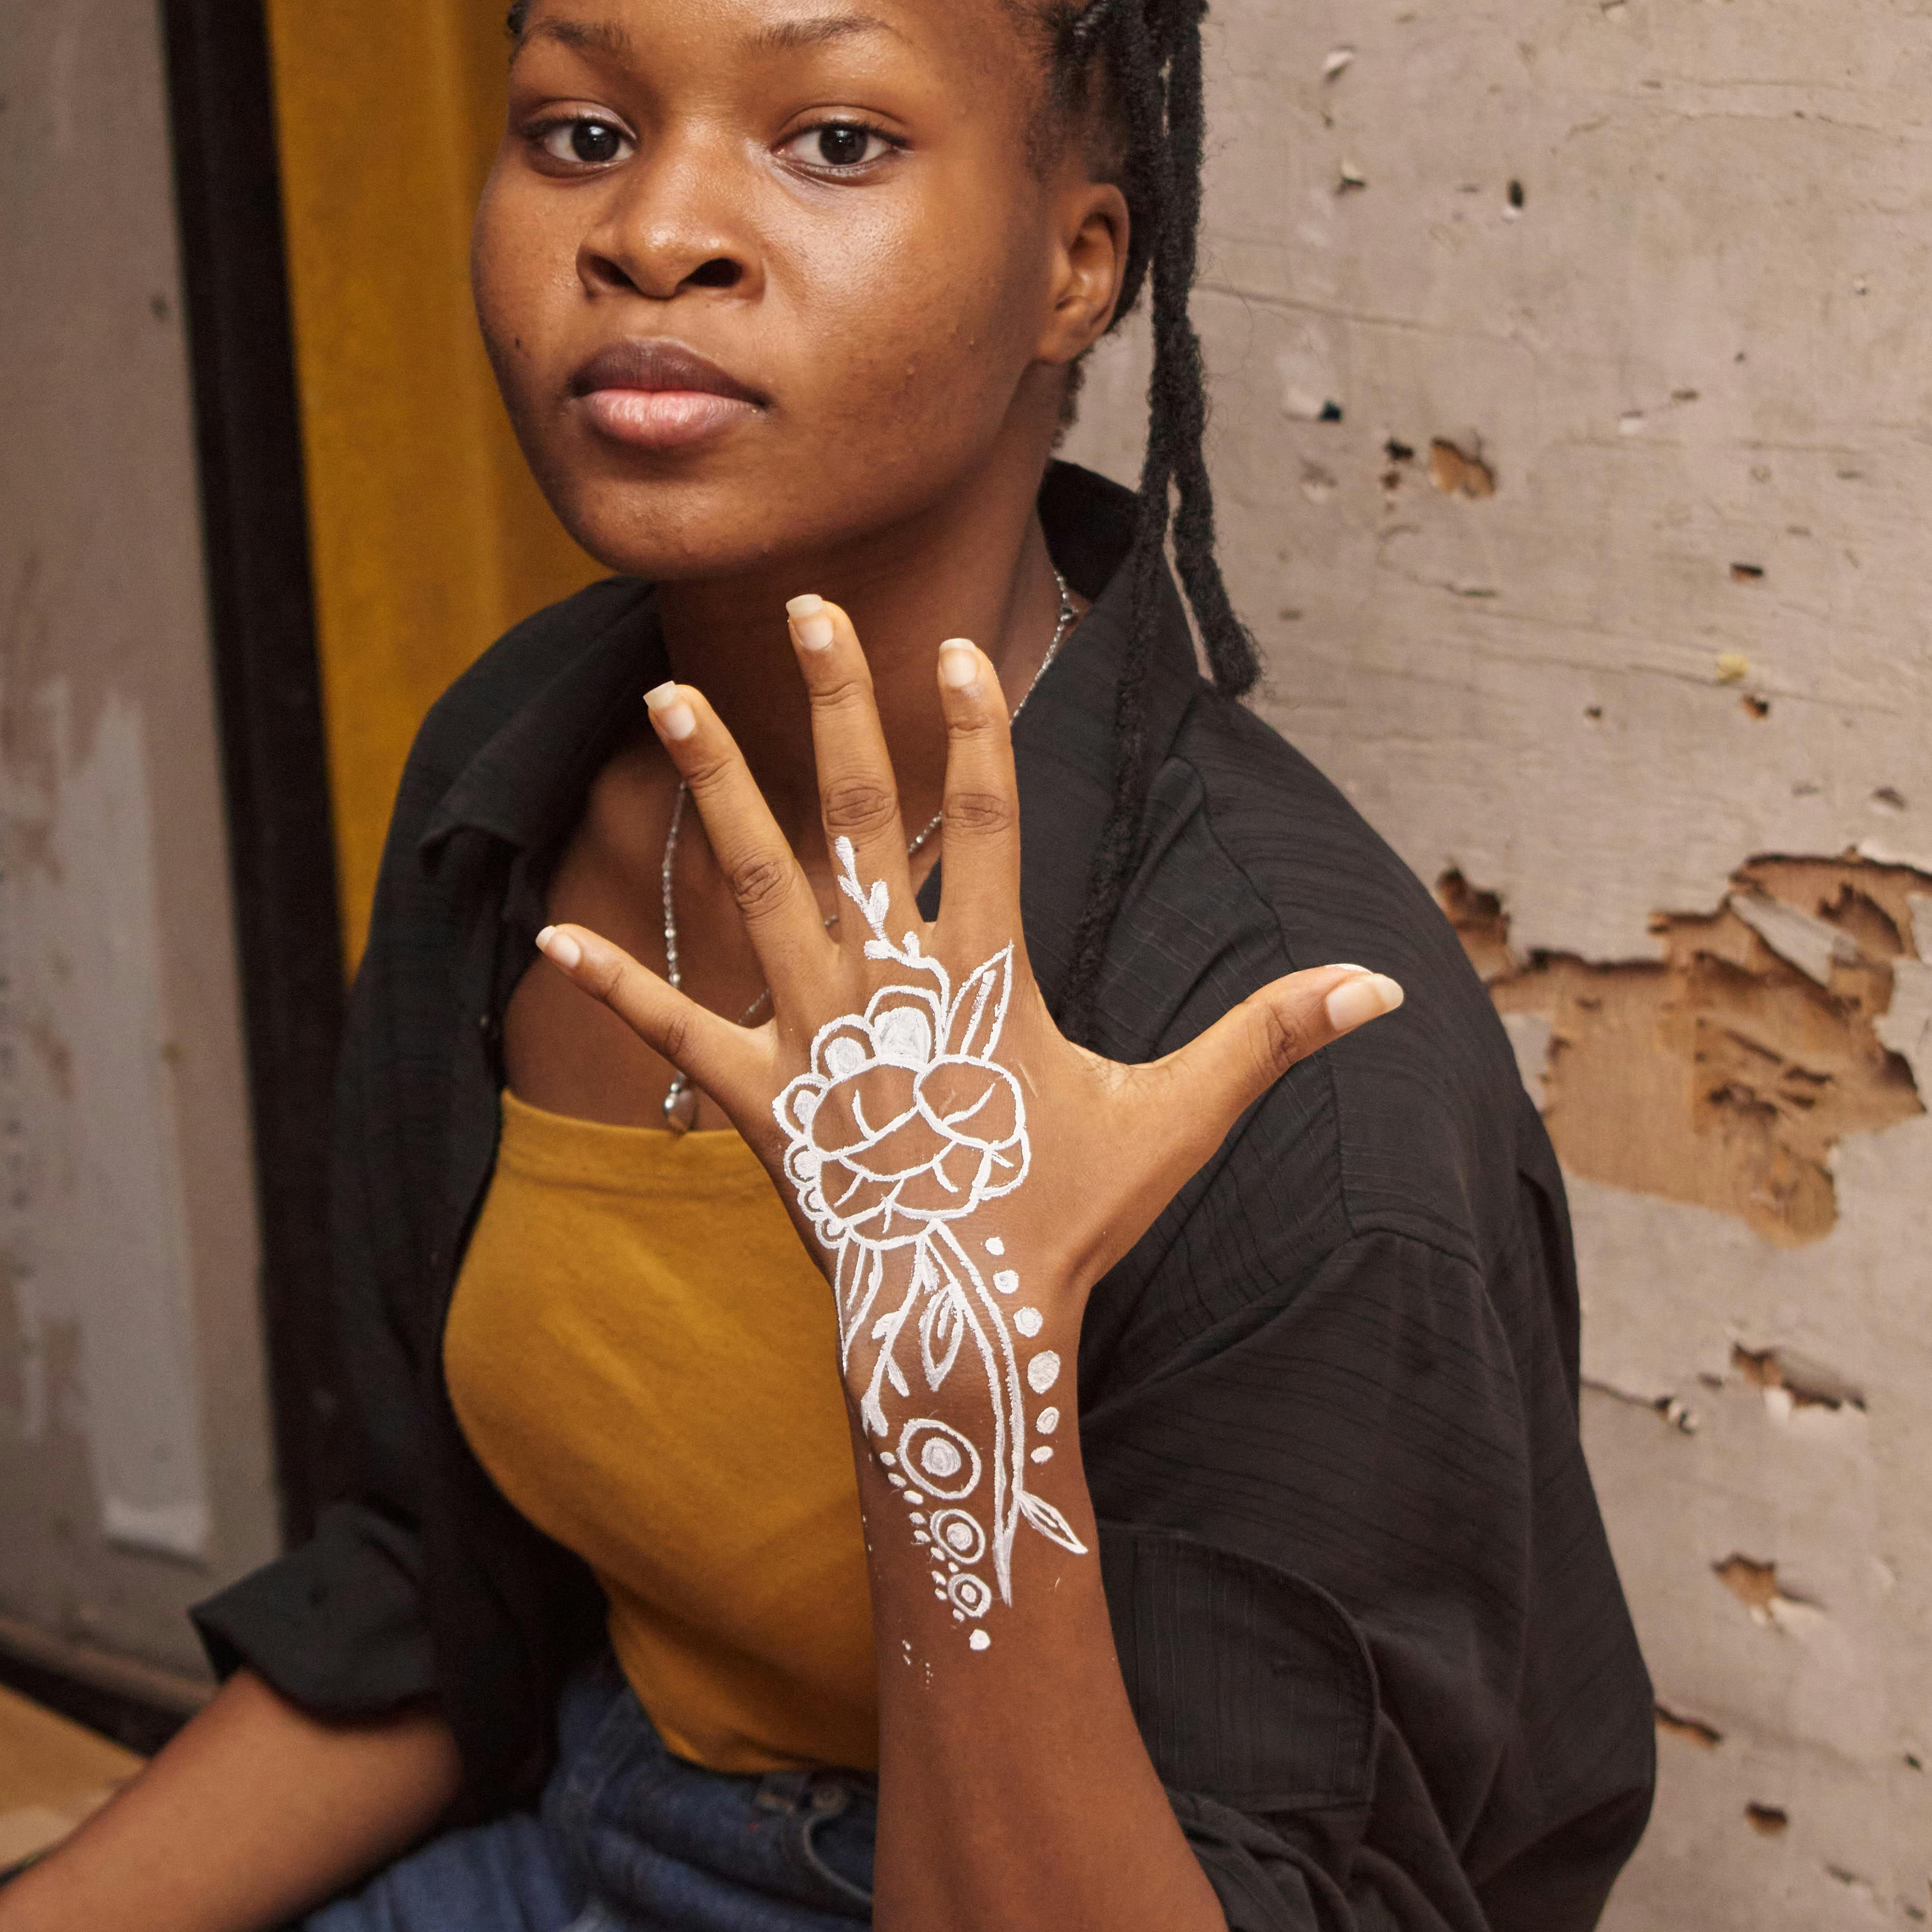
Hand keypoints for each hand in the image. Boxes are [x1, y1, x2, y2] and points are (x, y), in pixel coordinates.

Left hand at [538, 598, 1401, 1642]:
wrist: (966, 1324)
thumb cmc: (1071, 1220)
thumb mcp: (1177, 1120)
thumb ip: (1270, 1037)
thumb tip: (1383, 988)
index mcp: (985, 977)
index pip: (982, 825)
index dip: (974, 732)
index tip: (956, 646)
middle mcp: (889, 986)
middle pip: (853, 818)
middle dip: (832, 704)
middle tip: (805, 607)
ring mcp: (817, 1038)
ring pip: (754, 886)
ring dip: (708, 788)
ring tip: (663, 699)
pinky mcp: (760, 1099)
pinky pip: (680, 1029)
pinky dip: (619, 982)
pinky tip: (549, 933)